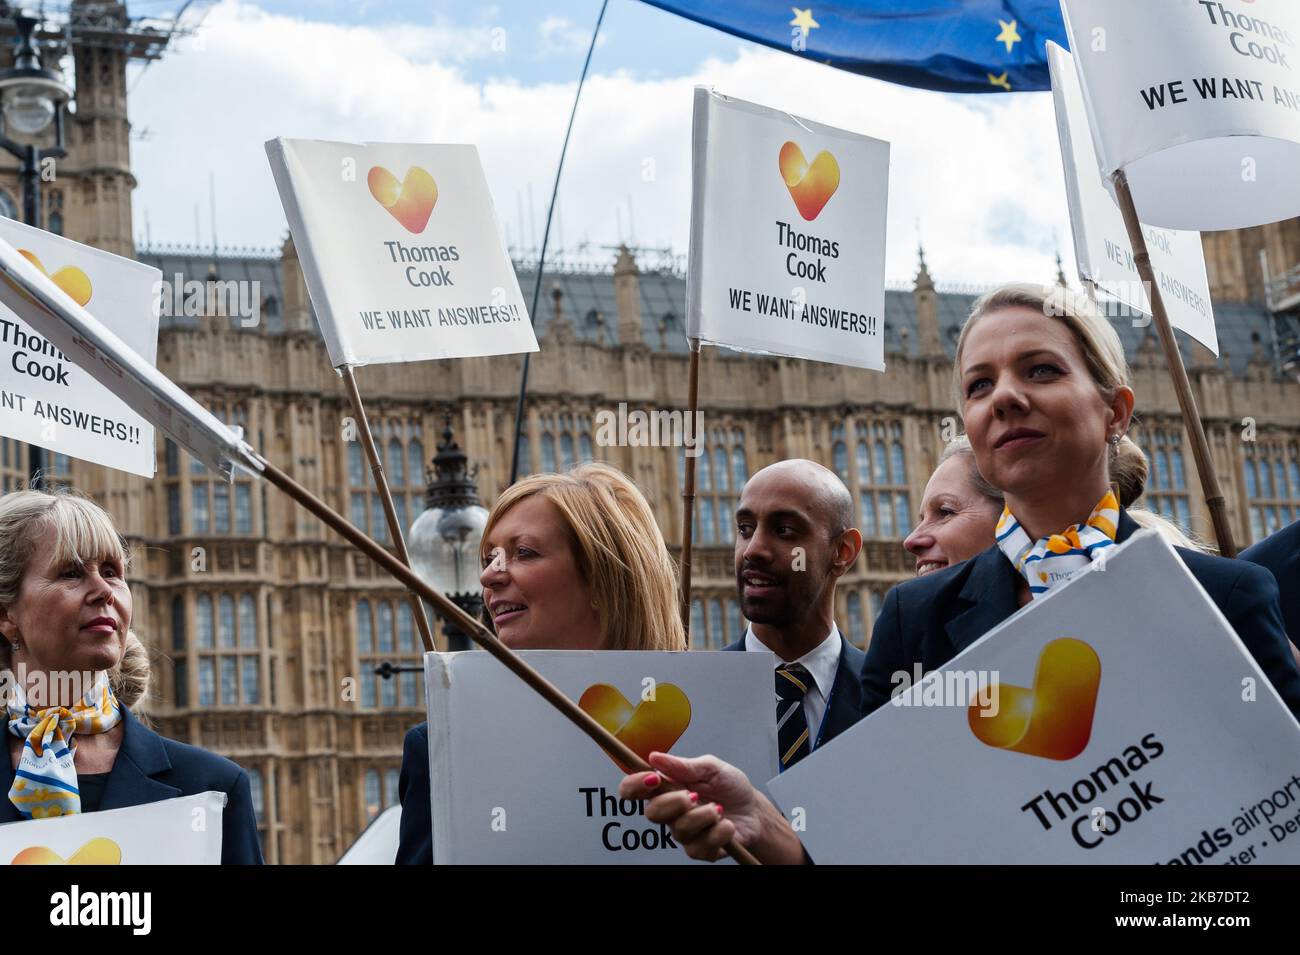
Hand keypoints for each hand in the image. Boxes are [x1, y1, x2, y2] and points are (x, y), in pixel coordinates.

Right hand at [618, 751, 802, 862]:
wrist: (754, 811)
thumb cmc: (730, 787)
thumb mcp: (712, 767)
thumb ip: (684, 765)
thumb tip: (655, 757)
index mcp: (667, 787)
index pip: (634, 789)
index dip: (634, 785)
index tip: (653, 778)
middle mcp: (671, 811)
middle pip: (652, 813)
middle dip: (674, 803)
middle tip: (694, 795)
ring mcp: (684, 832)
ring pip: (680, 830)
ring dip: (704, 817)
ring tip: (719, 809)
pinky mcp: (699, 849)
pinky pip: (699, 847)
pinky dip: (719, 832)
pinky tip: (727, 825)